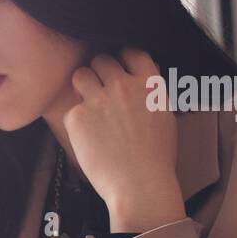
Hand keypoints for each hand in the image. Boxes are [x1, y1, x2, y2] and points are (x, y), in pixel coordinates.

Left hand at [66, 47, 185, 232]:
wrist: (139, 184)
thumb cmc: (155, 158)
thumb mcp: (165, 118)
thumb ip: (151, 95)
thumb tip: (141, 83)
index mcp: (149, 85)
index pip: (132, 53)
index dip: (123, 58)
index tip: (119, 67)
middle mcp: (123, 86)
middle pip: (102, 60)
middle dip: (99, 71)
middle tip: (99, 87)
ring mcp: (98, 100)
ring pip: (81, 75)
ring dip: (83, 85)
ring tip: (88, 103)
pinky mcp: (77, 116)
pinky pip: (71, 108)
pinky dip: (77, 119)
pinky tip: (87, 135)